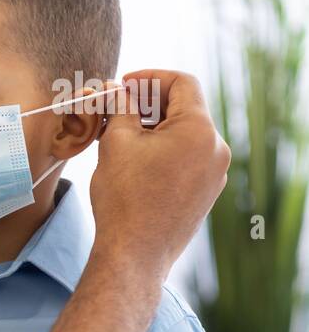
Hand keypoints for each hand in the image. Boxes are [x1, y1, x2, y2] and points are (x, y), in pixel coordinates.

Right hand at [89, 70, 230, 280]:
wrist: (135, 254)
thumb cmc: (124, 198)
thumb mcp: (116, 142)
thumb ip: (120, 107)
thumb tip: (116, 89)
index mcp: (199, 130)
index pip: (182, 83)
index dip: (150, 77)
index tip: (123, 84)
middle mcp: (215, 149)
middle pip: (184, 109)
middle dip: (148, 104)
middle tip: (116, 109)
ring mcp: (214, 174)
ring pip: (184, 135)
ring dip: (154, 129)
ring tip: (120, 138)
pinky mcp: (205, 193)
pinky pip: (186, 159)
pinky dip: (163, 151)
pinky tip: (134, 163)